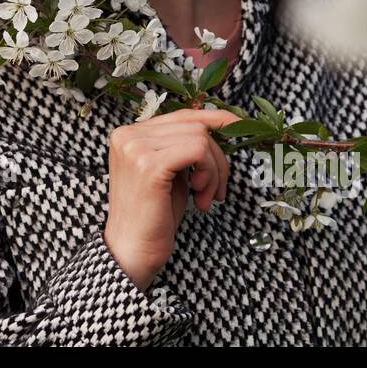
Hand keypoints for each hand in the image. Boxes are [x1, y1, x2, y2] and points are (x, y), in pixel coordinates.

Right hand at [102, 107, 240, 291]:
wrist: (132, 252)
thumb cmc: (153, 217)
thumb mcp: (170, 174)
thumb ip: (182, 149)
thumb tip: (217, 128)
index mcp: (129, 134)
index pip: (181, 115)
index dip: (214, 118)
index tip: (238, 126)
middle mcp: (129, 135)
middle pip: (194, 126)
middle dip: (217, 159)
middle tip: (216, 191)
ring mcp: (137, 147)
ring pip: (200, 138)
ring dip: (214, 171)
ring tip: (205, 198)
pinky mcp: (150, 164)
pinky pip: (198, 151)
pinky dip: (209, 173)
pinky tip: (201, 196)